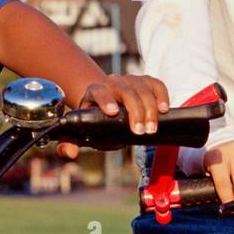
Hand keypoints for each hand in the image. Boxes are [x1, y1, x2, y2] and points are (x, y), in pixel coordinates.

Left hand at [55, 74, 169, 159]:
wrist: (107, 101)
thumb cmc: (95, 118)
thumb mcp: (81, 129)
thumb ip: (70, 142)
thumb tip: (69, 152)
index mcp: (94, 91)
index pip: (99, 91)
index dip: (105, 100)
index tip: (112, 112)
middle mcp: (112, 82)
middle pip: (126, 91)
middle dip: (135, 111)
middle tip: (140, 131)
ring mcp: (131, 80)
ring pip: (142, 89)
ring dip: (150, 109)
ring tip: (151, 129)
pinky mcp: (146, 82)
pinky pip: (156, 85)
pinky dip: (162, 96)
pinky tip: (164, 110)